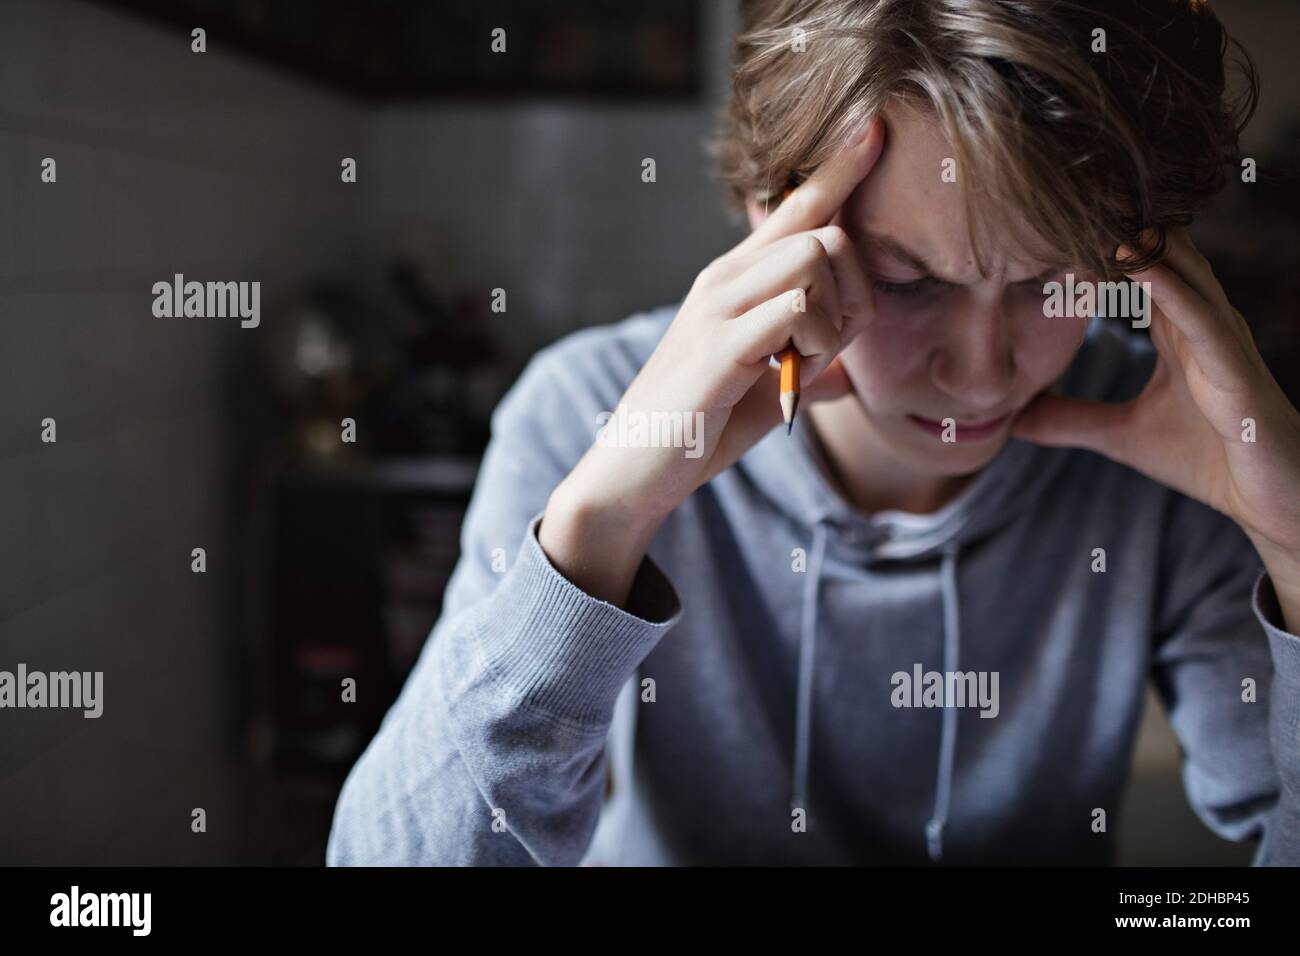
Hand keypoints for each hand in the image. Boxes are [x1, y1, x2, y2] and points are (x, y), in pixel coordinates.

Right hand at [540, 117, 885, 604]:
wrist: (635, 471)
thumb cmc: (700, 426)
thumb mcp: (763, 391)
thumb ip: (804, 371)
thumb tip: (844, 381)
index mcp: (735, 281)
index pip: (795, 207)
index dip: (839, 169)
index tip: (875, 131)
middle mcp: (723, 280)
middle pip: (824, 234)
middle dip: (850, 294)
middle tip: (823, 351)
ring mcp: (715, 309)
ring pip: (813, 261)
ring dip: (830, 321)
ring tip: (800, 368)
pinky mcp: (716, 347)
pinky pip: (795, 309)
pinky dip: (812, 343)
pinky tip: (790, 377)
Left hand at [1011, 227, 1299, 623]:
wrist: (1270, 500)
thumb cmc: (1208, 459)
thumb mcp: (1121, 436)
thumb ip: (1071, 419)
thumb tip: (1014, 418)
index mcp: (1176, 327)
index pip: (1134, 266)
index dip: (1095, 237)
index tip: (1043, 207)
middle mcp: (1200, 320)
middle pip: (1158, 253)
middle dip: (1116, 219)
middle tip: (1063, 178)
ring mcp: (1221, 338)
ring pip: (1180, 270)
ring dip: (1138, 237)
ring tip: (1092, 199)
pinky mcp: (1235, 367)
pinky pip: (1201, 316)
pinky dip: (1169, 287)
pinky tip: (1137, 261)